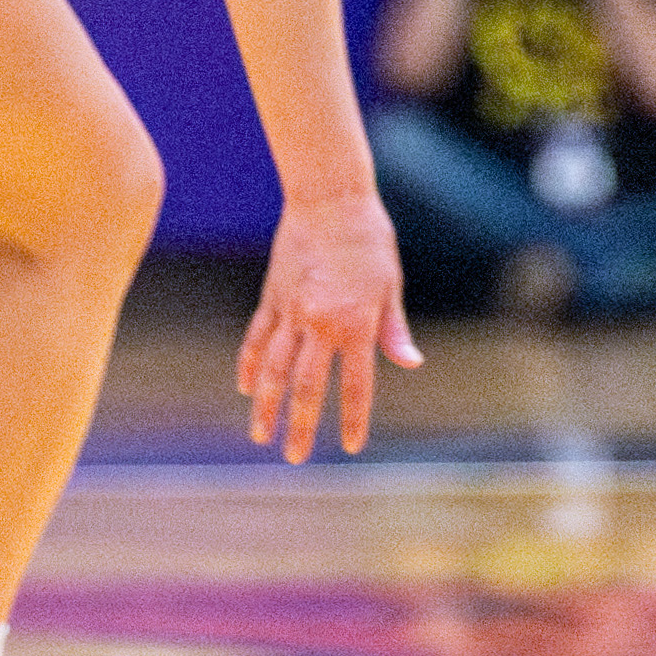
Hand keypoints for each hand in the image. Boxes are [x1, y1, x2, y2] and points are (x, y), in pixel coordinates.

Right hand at [236, 189, 417, 459]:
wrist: (329, 198)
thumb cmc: (370, 239)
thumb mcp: (390, 284)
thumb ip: (393, 329)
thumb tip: (410, 364)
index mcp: (356, 323)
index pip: (356, 384)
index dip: (354, 418)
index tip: (351, 447)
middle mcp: (320, 323)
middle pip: (307, 387)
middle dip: (301, 426)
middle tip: (295, 458)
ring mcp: (291, 311)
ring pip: (272, 369)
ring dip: (266, 405)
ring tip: (261, 435)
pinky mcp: (271, 297)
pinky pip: (256, 338)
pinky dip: (248, 365)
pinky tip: (245, 388)